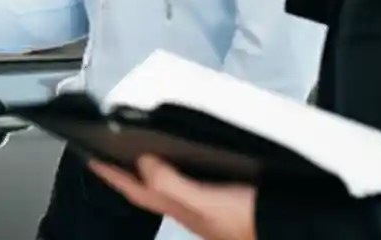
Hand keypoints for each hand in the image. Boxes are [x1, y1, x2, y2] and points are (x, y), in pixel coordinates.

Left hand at [87, 155, 255, 239]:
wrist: (292, 227)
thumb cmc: (248, 219)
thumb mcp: (205, 203)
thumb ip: (171, 184)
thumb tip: (142, 161)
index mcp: (180, 210)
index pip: (136, 190)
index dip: (111, 175)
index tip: (89, 158)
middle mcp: (189, 210)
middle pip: (149, 191)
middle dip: (128, 174)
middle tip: (109, 154)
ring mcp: (207, 207)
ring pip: (168, 187)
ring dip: (151, 172)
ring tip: (137, 154)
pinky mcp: (224, 200)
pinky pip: (190, 183)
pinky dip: (179, 170)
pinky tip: (185, 161)